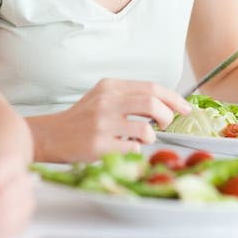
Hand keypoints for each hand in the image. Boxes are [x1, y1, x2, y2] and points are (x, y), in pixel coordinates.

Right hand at [33, 78, 190, 161]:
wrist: (52, 134)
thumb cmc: (82, 118)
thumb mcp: (102, 97)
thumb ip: (129, 97)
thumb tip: (165, 105)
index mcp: (110, 86)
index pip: (151, 87)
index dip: (173, 98)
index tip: (185, 108)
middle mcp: (107, 101)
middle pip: (153, 104)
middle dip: (168, 116)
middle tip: (166, 125)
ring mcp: (103, 123)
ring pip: (146, 129)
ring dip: (151, 138)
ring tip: (141, 139)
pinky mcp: (99, 144)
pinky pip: (133, 150)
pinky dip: (135, 151)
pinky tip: (124, 148)